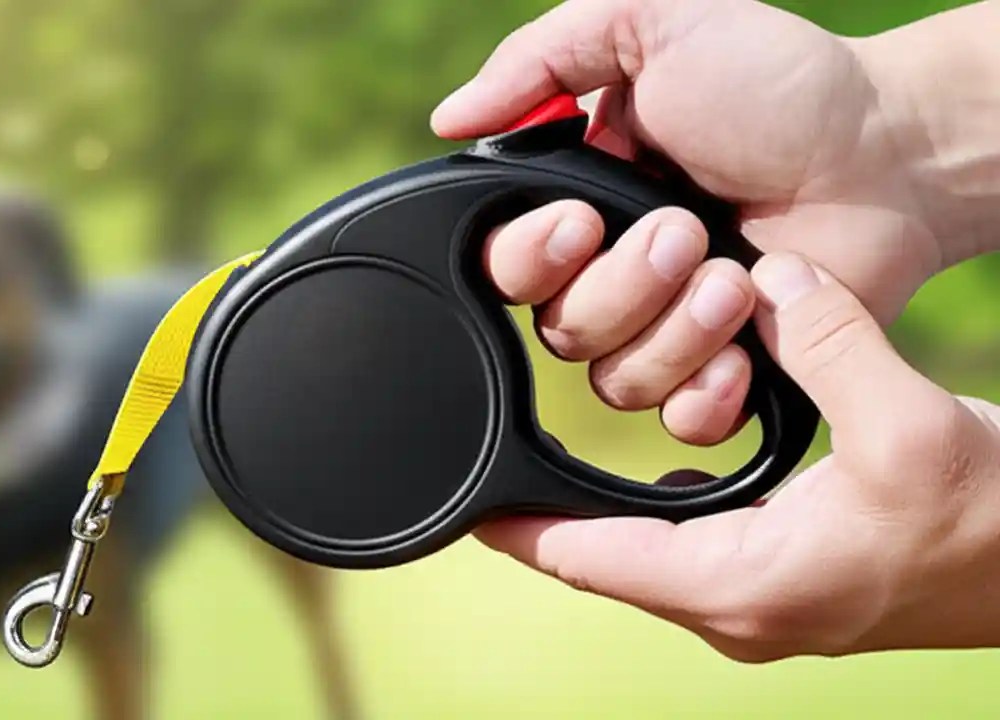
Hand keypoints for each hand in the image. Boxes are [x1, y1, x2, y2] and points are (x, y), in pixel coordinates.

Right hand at [431, 0, 950, 443]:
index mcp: (580, 200)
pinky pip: (677, 420)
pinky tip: (741, 350)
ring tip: (734, 276)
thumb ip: (540, 59)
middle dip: (619, 286)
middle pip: (555, 329)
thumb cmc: (775, 82)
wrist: (887, 149)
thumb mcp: (649, 24)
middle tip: (684, 227)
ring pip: (612, 379)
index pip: (504, 263)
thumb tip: (449, 120)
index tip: (582, 217)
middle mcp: (611, 273)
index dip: (529, 257)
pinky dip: (703, 395)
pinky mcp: (724, 370)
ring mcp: (666, 327)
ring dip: (674, 330)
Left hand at [478, 253, 999, 661]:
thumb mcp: (910, 424)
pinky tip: (661, 461)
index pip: (589, 560)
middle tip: (504, 449)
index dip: (519, 530)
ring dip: (604, 511)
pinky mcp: (783, 589)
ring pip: (644, 557)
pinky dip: (659, 512)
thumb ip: (826, 343)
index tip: (468, 500)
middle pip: (604, 561)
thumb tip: (767, 278)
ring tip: (558, 451)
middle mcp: (736, 612)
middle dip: (551, 512)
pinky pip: (688, 553)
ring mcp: (759, 608)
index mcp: (741, 586)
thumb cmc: (992, 523)